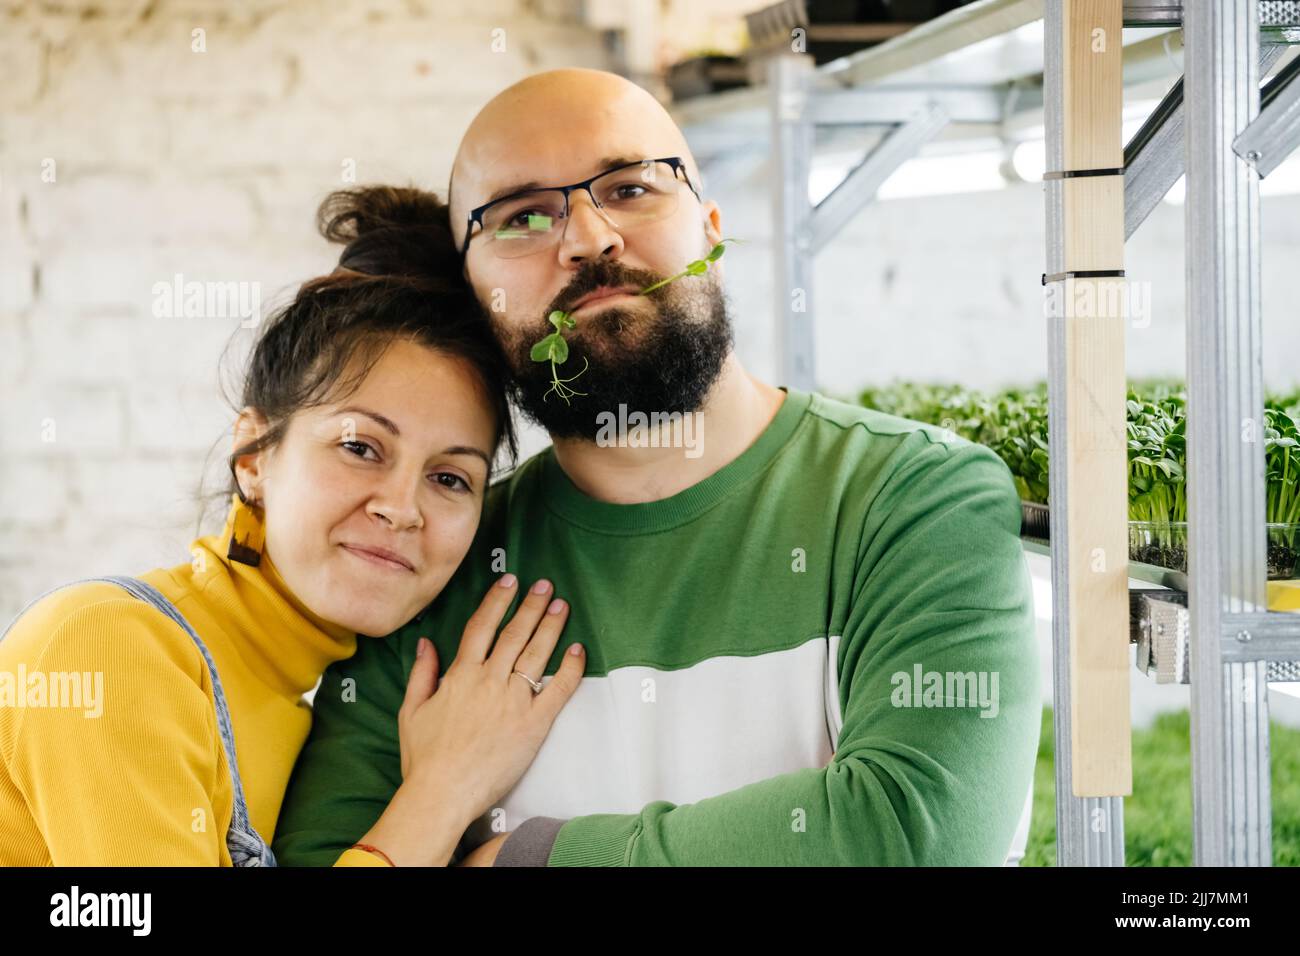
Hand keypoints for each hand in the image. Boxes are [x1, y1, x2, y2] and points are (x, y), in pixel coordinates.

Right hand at [359, 576, 585, 865]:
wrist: (442, 793)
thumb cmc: (423, 758)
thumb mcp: (411, 711)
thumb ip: (422, 674)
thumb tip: (426, 643)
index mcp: (461, 675)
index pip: (482, 627)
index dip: (497, 601)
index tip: (510, 581)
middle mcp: (489, 680)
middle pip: (514, 633)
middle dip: (532, 606)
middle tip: (546, 585)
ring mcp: (514, 701)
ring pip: (536, 653)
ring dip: (551, 626)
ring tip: (562, 605)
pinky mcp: (534, 723)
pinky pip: (557, 689)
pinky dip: (570, 668)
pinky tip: (577, 649)